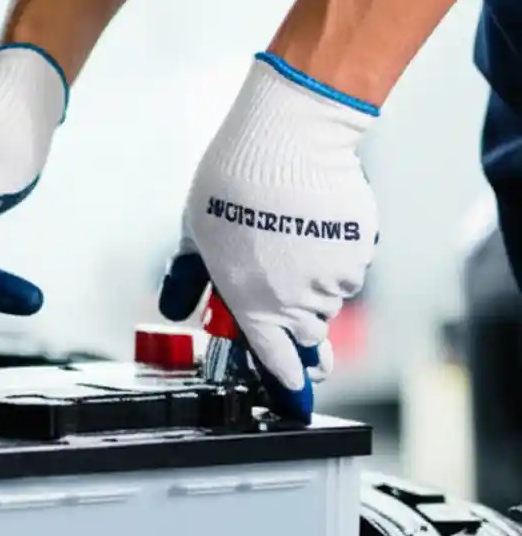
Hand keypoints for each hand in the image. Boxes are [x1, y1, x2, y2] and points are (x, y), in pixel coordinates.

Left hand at [158, 53, 379, 421]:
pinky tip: (314, 226)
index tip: (293, 393)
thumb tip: (175, 312)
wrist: (286, 141)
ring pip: (330, 300)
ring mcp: (333, 277)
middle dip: (300, 333)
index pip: (273, 360)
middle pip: (309, 338)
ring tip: (291, 246)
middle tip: (290, 312)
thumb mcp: (193, 237)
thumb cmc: (232, 183)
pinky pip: (350, 266)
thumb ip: (188, 281)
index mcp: (251, 304)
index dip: (284, 381)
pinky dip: (337, 256)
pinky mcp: (360, 250)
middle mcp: (296, 300)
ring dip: (316, 288)